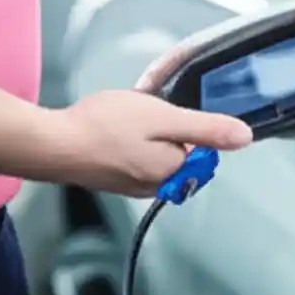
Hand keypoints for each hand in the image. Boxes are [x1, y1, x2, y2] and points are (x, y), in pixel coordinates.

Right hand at [47, 90, 252, 196]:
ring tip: (125, 115)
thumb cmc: (102, 130)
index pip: (204, 150)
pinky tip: (111, 124)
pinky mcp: (112, 176)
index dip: (191, 124)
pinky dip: (127, 136)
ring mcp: (131, 183)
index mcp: (173, 173)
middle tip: (144, 110)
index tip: (170, 111)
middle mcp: (155, 185)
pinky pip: (133, 152)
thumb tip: (244, 137)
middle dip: (167, 125)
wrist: (51, 144)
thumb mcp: (164, 118)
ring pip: (155, 149)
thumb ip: (206, 128)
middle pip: (180, 149)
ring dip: (146, 128)